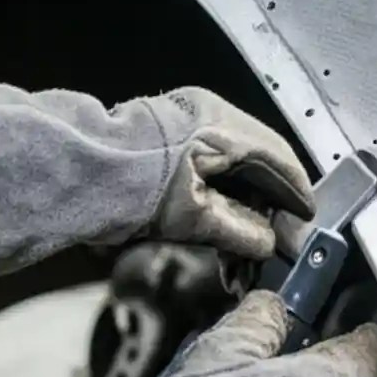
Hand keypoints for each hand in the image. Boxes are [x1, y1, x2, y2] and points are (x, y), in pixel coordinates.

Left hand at [0, 84, 314, 276]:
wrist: (68, 175)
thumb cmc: (125, 188)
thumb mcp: (193, 218)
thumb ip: (240, 231)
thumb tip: (269, 242)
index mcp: (221, 125)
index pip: (279, 160)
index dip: (297, 196)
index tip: (308, 225)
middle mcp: (209, 116)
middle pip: (258, 167)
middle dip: (269, 212)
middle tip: (276, 249)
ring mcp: (187, 125)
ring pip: (234, 172)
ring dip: (243, 214)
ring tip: (242, 259)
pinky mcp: (169, 142)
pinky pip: (211, 170)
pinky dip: (221, 204)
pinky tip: (220, 238)